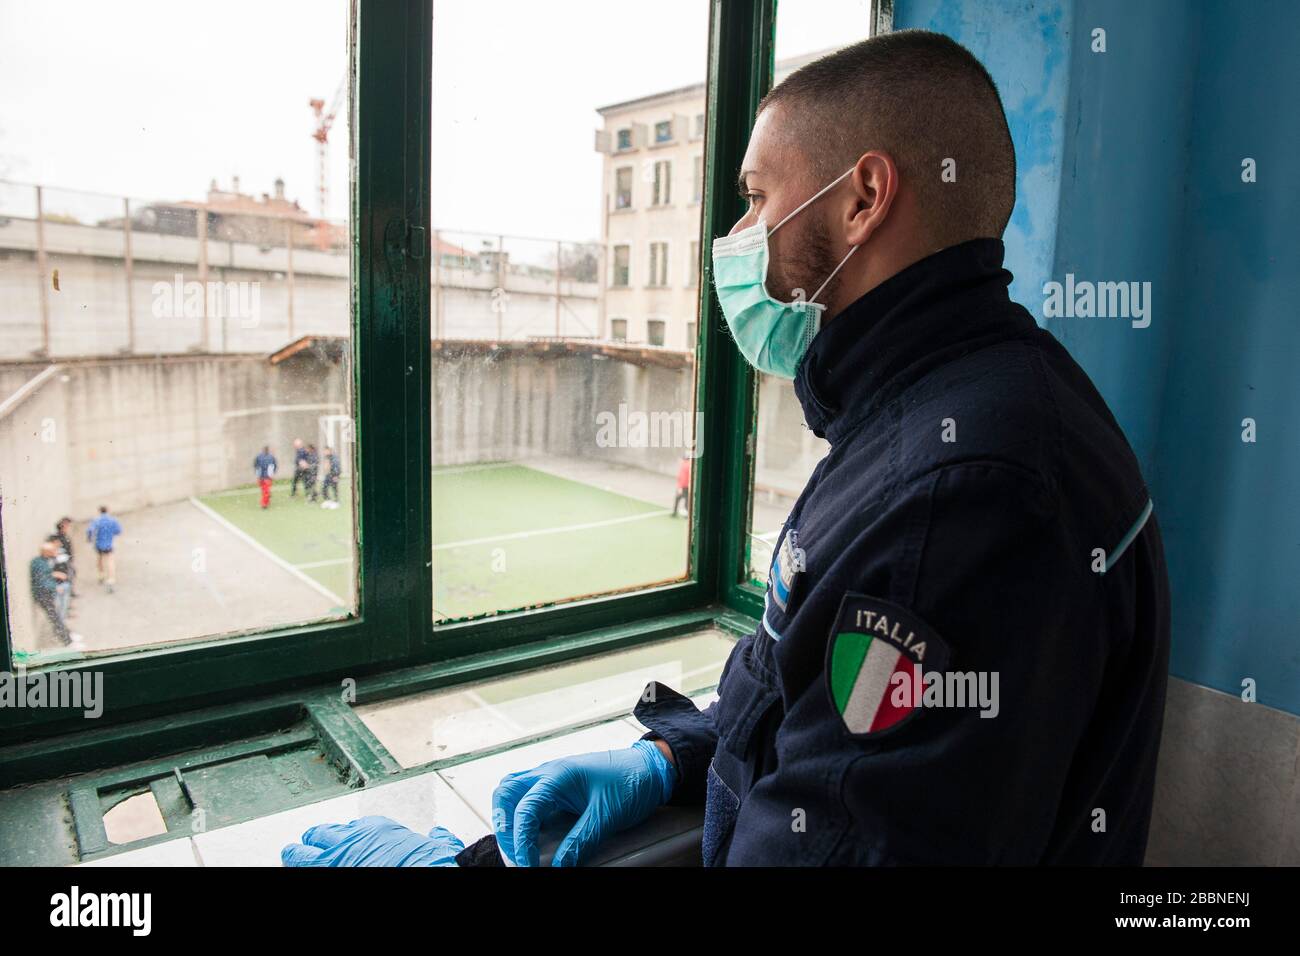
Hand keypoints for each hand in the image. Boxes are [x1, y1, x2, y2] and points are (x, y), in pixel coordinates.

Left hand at [280, 815, 462, 866]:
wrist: (427, 871)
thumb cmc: (432, 863)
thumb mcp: (439, 846)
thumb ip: (436, 840)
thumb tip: (440, 836)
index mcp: (379, 830)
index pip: (353, 829)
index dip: (345, 837)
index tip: (342, 840)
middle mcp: (356, 839)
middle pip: (325, 835)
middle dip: (316, 840)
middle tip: (307, 843)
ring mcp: (339, 856)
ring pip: (307, 850)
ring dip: (298, 852)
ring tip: (290, 851)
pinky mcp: (330, 867)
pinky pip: (304, 863)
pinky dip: (296, 861)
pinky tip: (290, 859)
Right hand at [492, 740, 675, 866]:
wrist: (651, 767)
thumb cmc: (632, 782)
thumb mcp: (607, 816)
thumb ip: (580, 841)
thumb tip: (558, 865)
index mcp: (559, 775)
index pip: (526, 809)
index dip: (522, 841)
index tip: (528, 864)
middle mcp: (549, 772)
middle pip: (506, 793)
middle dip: (505, 826)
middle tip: (516, 854)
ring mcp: (552, 776)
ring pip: (513, 790)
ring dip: (509, 817)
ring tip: (518, 844)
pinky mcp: (558, 784)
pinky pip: (529, 795)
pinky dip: (523, 814)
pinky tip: (532, 833)